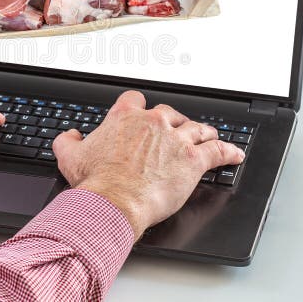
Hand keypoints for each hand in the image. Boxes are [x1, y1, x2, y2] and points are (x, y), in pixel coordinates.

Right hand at [52, 90, 244, 239]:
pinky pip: (217, 151)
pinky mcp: (193, 160)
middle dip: (173, 121)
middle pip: (169, 112)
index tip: (141, 114)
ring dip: (204, 132)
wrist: (115, 202)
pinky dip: (228, 152)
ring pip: (197, 128)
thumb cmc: (96, 182)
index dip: (139, 107)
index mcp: (125, 117)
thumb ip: (67, 141)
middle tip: (175, 131)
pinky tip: (235, 155)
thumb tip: (70, 137)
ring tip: (209, 135)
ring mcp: (176, 139)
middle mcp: (153, 122)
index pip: (136, 100)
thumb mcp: (69, 157)